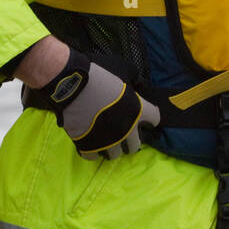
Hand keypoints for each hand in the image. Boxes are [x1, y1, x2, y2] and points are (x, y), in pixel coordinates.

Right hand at [25, 49, 159, 160]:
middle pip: (135, 146)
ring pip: (114, 154)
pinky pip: (93, 156)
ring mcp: (107, 141)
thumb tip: (137, 87)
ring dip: (112, 148)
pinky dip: (92, 151)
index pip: (155, 119)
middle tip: (124, 135)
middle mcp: (126, 131)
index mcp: (138, 112)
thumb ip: (134, 84)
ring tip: (107, 141)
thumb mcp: (124, 73)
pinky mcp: (88, 145)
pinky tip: (91, 144)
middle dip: (131, 141)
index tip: (145, 118)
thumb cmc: (100, 77)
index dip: (150, 117)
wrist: (73, 85)